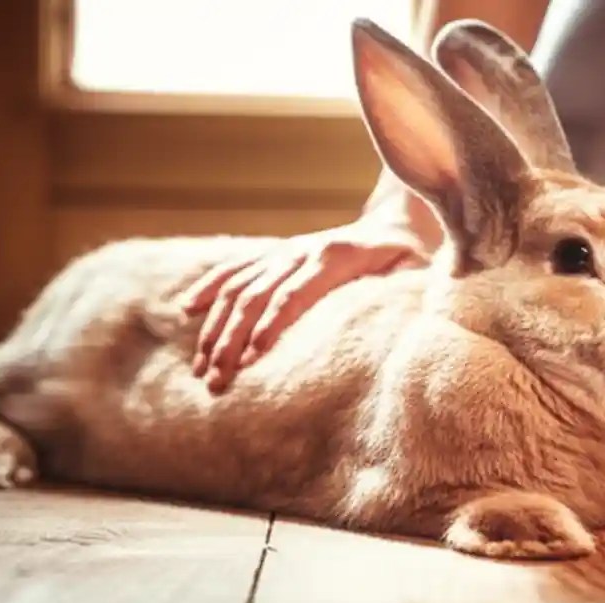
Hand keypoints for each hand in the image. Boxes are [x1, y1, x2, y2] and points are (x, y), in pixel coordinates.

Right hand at [178, 222, 424, 393]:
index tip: (251, 361)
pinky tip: (187, 310)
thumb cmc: (412, 257)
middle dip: (231, 341)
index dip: (270, 327)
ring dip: (216, 328)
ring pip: (238, 287)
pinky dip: (210, 287)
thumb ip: (407, 296)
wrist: (397, 218)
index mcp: (336, 258)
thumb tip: (406, 328)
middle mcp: (302, 251)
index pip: (294, 296)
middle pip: (255, 297)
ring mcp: (286, 251)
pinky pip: (235, 269)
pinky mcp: (277, 254)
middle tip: (216, 380)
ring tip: (201, 368)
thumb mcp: (417, 274)